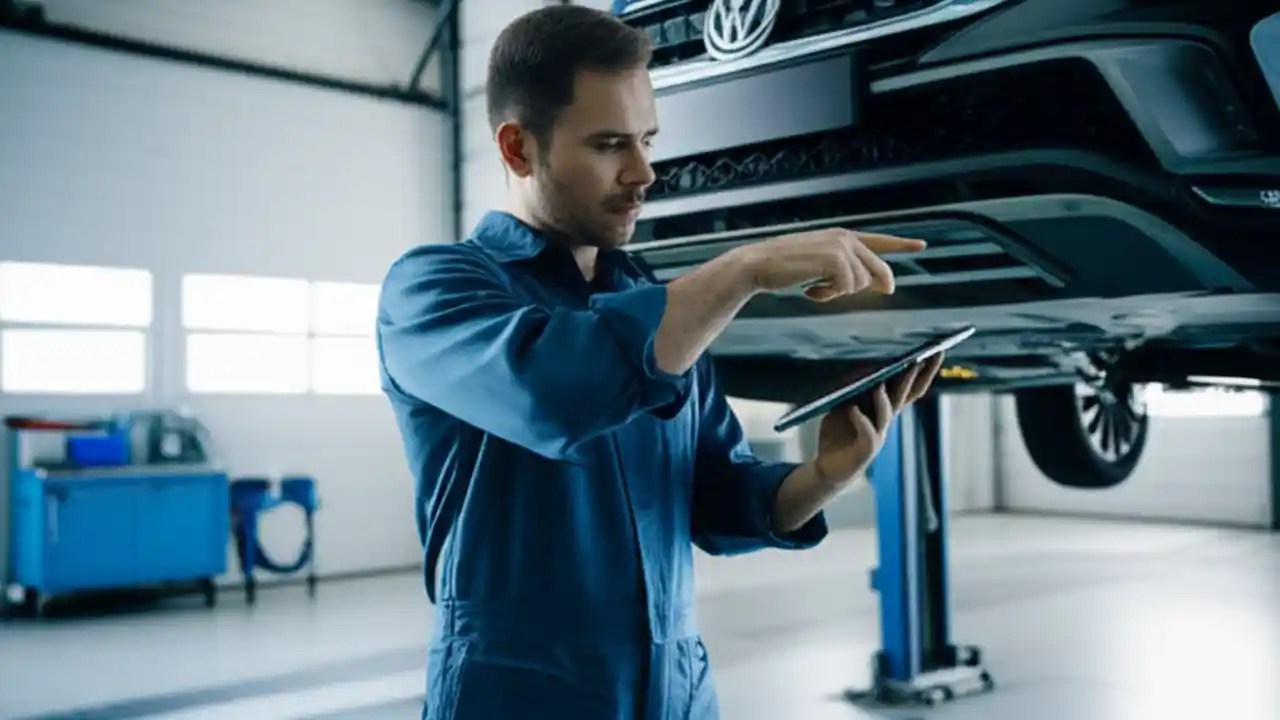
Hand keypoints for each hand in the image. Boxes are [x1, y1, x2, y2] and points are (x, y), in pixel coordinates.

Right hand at [731, 228, 926, 301]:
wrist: (758, 263)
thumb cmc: (783, 268)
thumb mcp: (816, 265)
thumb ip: (842, 270)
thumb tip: (871, 286)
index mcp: (841, 236)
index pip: (879, 240)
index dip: (902, 244)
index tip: (921, 245)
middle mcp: (845, 238)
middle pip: (877, 269)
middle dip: (868, 287)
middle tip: (845, 293)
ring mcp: (841, 247)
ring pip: (860, 283)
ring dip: (838, 293)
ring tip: (815, 289)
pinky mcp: (835, 259)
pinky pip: (846, 288)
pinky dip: (828, 296)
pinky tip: (809, 291)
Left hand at [812, 352, 945, 487]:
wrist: (829, 467)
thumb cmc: (838, 432)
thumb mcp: (844, 402)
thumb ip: (854, 386)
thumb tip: (861, 366)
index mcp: (886, 407)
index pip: (911, 386)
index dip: (924, 370)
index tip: (936, 351)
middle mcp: (886, 420)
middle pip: (905, 395)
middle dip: (913, 377)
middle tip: (919, 358)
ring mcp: (878, 435)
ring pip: (887, 414)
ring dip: (884, 399)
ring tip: (879, 384)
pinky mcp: (866, 450)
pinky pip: (867, 433)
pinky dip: (861, 420)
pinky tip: (853, 409)